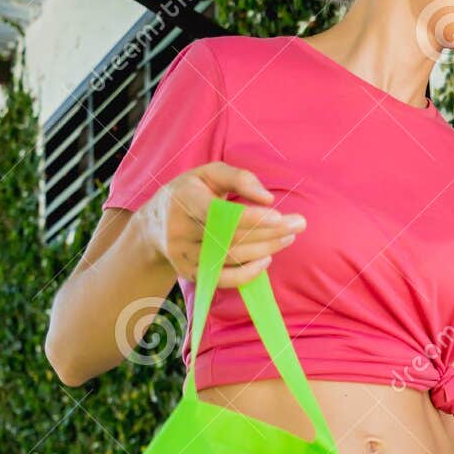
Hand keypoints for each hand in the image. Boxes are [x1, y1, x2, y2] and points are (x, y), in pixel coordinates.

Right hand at [139, 162, 303, 287]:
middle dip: (269, 232)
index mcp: (183, 201)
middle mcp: (180, 231)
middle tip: (298, 224)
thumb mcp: (208, 174)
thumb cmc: (190, 193)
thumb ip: (239, 178)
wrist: (155, 226)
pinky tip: (267, 259)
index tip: (279, 216)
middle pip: (230, 236)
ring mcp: (184, 256)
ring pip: (230, 257)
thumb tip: (267, 198)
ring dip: (265, 248)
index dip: (249, 217)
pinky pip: (223, 280)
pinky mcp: (191, 274)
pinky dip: (248, 272)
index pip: (217, 213)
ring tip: (289, 237)